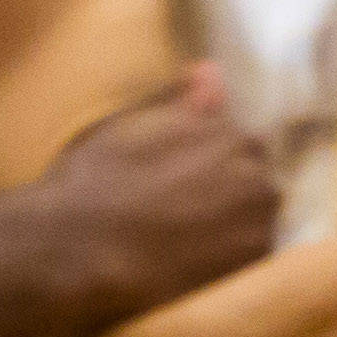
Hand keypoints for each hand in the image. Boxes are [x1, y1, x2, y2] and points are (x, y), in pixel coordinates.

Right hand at [25, 67, 281, 333]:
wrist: (79, 249)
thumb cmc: (92, 183)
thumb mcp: (128, 126)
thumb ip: (177, 100)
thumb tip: (211, 70)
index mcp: (228, 131)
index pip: (238, 145)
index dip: (206, 167)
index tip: (176, 186)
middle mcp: (253, 170)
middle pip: (252, 181)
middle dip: (226, 195)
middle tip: (176, 218)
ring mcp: (257, 218)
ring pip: (254, 219)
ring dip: (230, 229)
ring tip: (181, 244)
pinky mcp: (252, 263)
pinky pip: (252, 257)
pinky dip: (228, 262)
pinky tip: (190, 266)